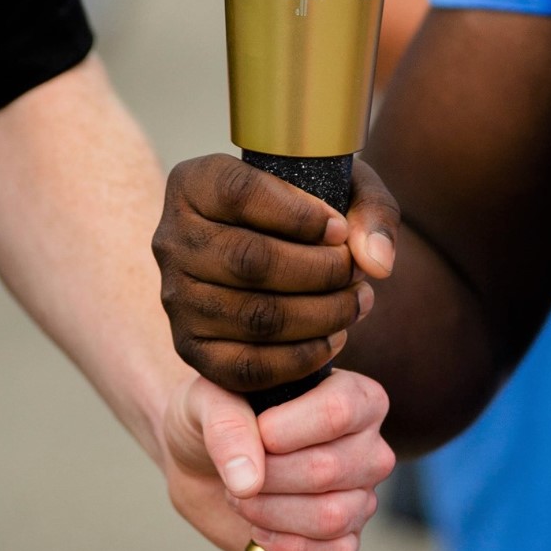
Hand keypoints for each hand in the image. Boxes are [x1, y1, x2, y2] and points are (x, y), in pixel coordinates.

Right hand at [152, 155, 399, 391]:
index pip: (239, 193)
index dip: (299, 214)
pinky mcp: (190, 347)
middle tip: (356, 274)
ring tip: (356, 303)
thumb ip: (369, 210)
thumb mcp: (338, 188)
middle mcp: (173, 240)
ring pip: (255, 317)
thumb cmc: (303, 216)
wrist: (260, 258)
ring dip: (322, 316)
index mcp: (194, 184)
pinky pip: (247, 366)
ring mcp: (177, 298)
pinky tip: (332, 338)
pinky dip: (302, 358)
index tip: (339, 229)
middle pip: (250, 260)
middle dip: (321, 272)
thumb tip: (378, 262)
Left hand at [156, 368, 394, 550]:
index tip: (255, 433)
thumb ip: (227, 425)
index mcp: (354, 396)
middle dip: (267, 477)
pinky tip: (261, 532)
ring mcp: (361, 494)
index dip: (285, 431)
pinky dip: (291, 550)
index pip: (337, 411)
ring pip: (332, 516)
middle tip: (236, 473)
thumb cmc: (218, 416)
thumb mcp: (208, 400)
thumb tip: (248, 479)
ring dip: (271, 513)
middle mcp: (368, 445)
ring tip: (243, 498)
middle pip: (328, 469)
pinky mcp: (343, 536)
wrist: (201, 459)